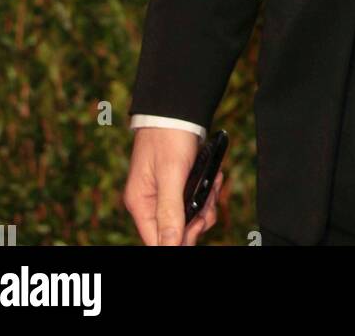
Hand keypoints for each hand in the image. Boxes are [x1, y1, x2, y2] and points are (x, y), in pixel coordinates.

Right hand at [124, 128, 223, 245]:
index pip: (157, 241)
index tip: (198, 225)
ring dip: (206, 203)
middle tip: (209, 199)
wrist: (178, 108)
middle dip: (198, 218)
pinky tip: (214, 177)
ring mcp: (164, 194)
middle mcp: (149, 202)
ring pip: (189, 216)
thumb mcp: (171, 175)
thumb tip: (169, 246)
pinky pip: (194, 200)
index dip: (179, 240)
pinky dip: (207, 191)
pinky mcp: (178, 184)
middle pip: (176, 231)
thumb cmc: (169, 137)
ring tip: (213, 182)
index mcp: (141, 204)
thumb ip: (170, 212)